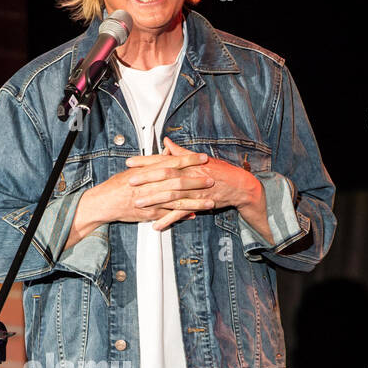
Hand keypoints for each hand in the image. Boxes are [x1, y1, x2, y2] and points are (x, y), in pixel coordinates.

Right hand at [74, 146, 215, 235]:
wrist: (104, 202)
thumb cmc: (117, 185)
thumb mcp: (135, 169)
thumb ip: (152, 162)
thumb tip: (167, 152)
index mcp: (147, 171)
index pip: (172, 163)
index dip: (189, 160)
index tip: (202, 158)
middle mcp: (150, 185)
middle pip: (178, 181)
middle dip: (196, 180)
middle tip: (211, 179)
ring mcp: (150, 200)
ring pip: (176, 199)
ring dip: (195, 200)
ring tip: (209, 200)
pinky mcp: (149, 214)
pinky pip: (168, 215)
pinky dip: (181, 215)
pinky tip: (193, 214)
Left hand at [127, 136, 267, 233]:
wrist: (238, 185)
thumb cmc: (218, 170)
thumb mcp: (199, 158)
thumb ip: (181, 152)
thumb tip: (167, 142)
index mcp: (187, 163)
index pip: (162, 160)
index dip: (145, 161)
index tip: (130, 161)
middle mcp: (188, 175)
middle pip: (163, 176)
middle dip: (144, 179)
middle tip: (129, 182)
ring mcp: (193, 190)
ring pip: (169, 195)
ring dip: (152, 200)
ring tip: (137, 203)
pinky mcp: (198, 203)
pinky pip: (180, 213)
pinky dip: (168, 220)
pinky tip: (155, 225)